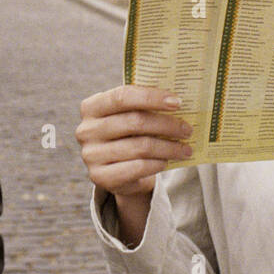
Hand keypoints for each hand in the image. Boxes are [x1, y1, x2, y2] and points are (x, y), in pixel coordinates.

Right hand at [77, 85, 192, 197]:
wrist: (117, 169)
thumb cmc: (128, 134)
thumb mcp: (130, 115)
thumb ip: (145, 105)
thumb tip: (177, 100)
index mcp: (92, 106)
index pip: (122, 96)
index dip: (151, 97)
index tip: (177, 102)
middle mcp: (86, 130)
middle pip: (134, 122)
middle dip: (166, 125)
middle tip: (187, 129)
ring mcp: (90, 155)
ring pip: (140, 147)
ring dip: (169, 148)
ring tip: (186, 149)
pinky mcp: (100, 177)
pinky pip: (137, 168)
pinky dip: (157, 163)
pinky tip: (168, 161)